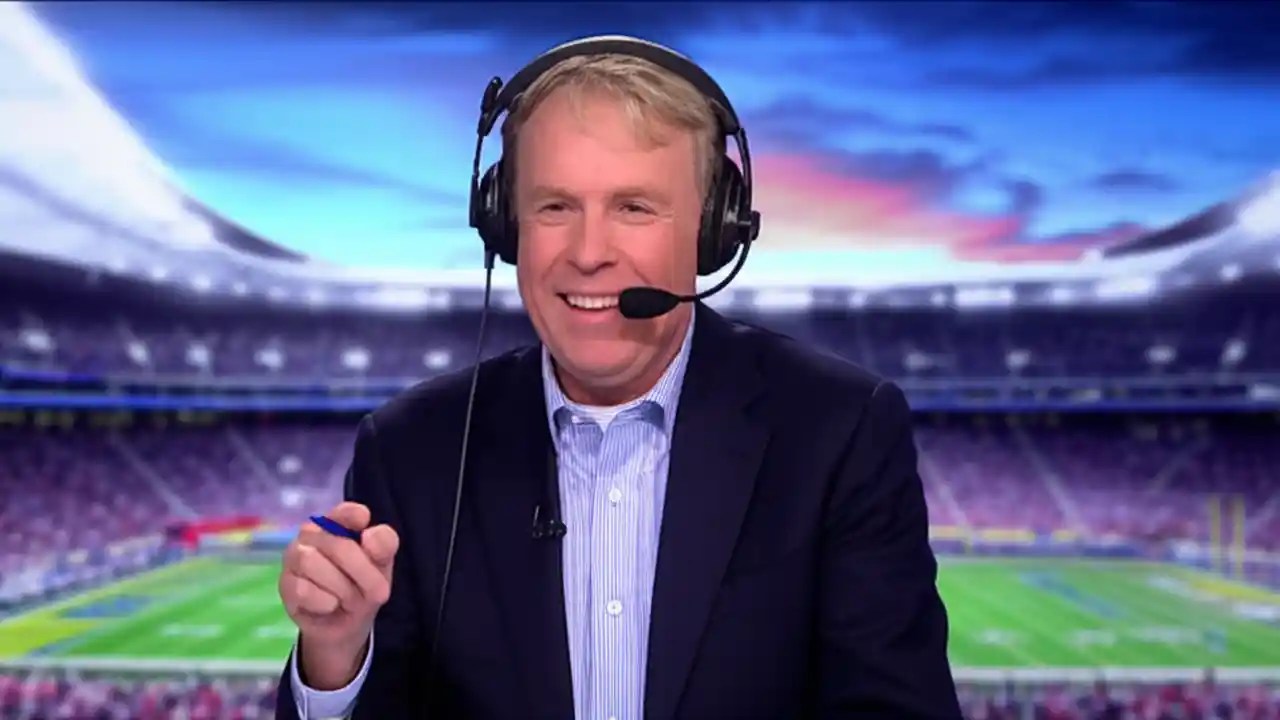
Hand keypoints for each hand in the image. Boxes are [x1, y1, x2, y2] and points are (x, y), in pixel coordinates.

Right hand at [279, 501, 399, 688]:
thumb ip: (384, 546)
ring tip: (350, 600)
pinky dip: (325, 602)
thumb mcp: (382, 566)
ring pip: (313, 563)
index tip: (363, 520)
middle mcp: (312, 533)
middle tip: (378, 594)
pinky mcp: (285, 584)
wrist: (345, 623)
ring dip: (343, 589)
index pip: (342, 511)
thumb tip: (370, 535)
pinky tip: (330, 605)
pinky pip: (303, 589)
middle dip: (364, 573)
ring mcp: (294, 557)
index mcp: (338, 523)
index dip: (351, 514)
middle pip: (338, 546)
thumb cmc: (363, 586)